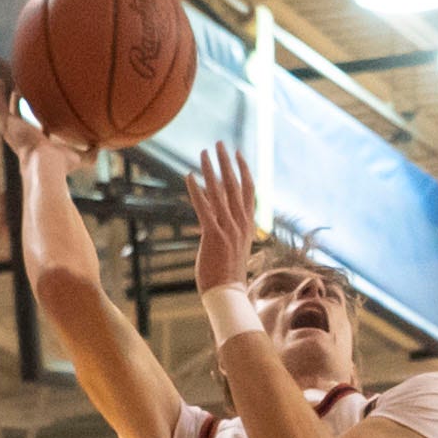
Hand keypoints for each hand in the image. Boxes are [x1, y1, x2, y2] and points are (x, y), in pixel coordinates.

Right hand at [0, 70, 88, 193]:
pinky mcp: (6, 123)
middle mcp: (22, 135)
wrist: (46, 164)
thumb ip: (92, 152)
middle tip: (20, 87)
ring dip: (2, 92)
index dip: (40, 116)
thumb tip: (103, 144)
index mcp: (37, 142)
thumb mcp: (81, 157)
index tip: (43, 104)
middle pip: (17, 114)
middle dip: (17, 101)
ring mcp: (12, 129)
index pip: (37, 127)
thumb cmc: (62, 165)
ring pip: (4, 106)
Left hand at [183, 142, 256, 298]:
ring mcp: (228, 229)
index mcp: (248, 225)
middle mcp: (240, 223)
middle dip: (226, 161)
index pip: (248, 191)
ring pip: (219, 191)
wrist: (228, 294)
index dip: (244, 170)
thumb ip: (231, 231)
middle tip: (219, 143)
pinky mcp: (213, 235)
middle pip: (235, 184)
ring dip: (210, 169)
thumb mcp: (235, 248)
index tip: (238, 154)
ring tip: (203, 152)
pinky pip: (203, 207)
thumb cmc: (229, 276)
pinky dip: (196, 190)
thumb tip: (222, 220)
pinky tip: (188, 176)